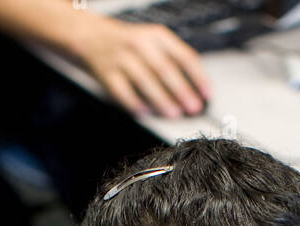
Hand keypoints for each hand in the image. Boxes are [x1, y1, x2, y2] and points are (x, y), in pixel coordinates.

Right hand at [67, 14, 211, 117]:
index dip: (198, 76)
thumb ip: (173, 61)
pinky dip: (135, 103)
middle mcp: (140, 44)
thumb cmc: (128, 44)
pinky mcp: (107, 74)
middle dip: (182, 91)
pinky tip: (145, 113)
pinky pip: (123, 91)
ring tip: (173, 113)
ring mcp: (122, 58)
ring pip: (145, 81)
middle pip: (165, 69)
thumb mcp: (153, 42)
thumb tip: (195, 89)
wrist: (91, 37)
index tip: (208, 94)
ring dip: (161, 99)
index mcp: (157, 36)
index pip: (184, 56)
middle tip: (193, 107)